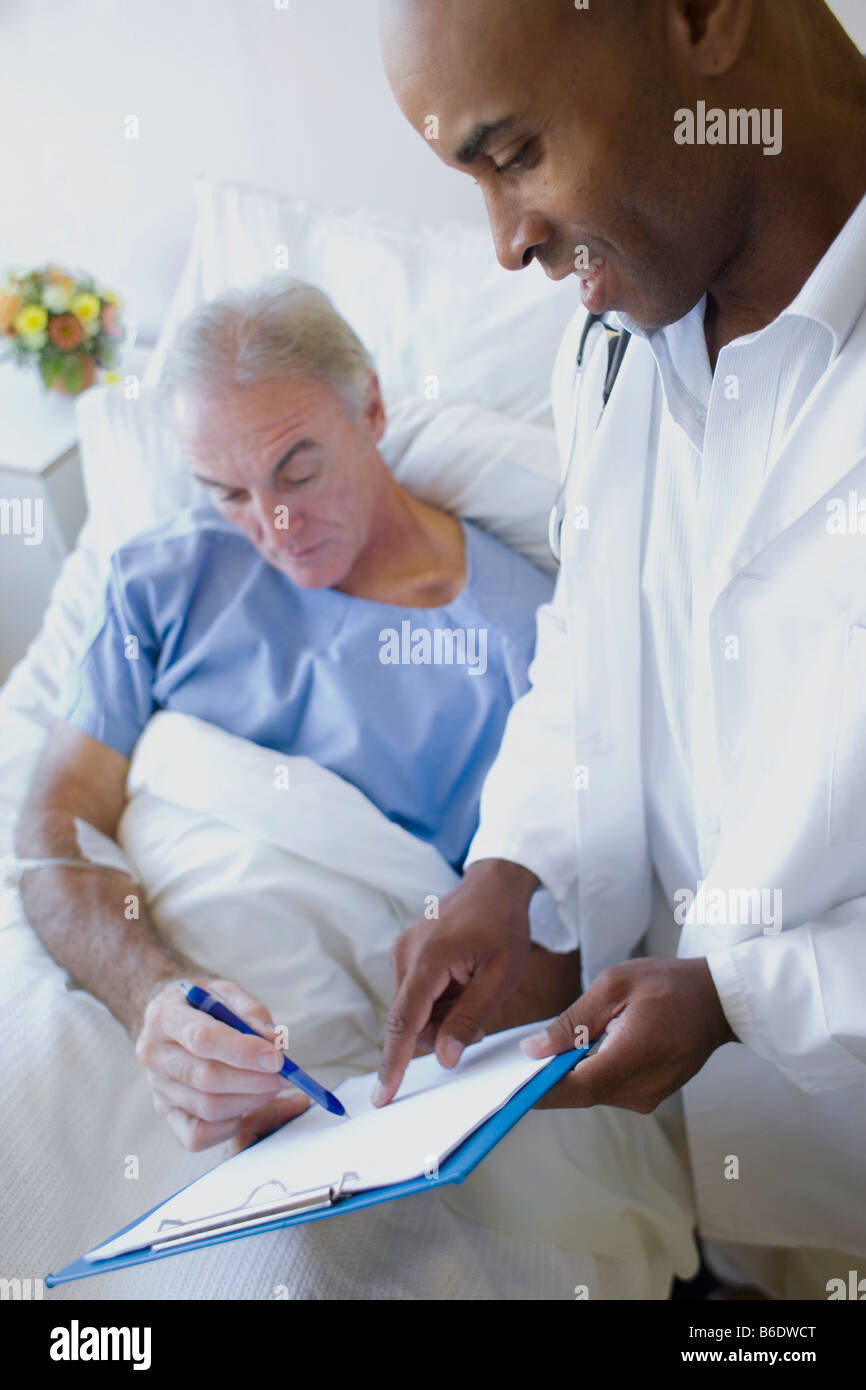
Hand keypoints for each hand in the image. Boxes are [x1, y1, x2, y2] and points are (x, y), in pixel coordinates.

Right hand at [135, 975, 309, 1149]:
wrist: (171, 1017)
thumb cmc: (202, 1003)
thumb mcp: (225, 991)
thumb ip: (250, 1011)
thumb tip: (275, 1042)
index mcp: (164, 1015)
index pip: (202, 1038)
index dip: (243, 1051)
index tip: (277, 1058)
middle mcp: (153, 1053)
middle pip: (205, 1078)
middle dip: (254, 1080)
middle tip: (285, 1076)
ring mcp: (157, 1086)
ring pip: (207, 1107)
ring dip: (249, 1101)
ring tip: (271, 1086)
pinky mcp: (166, 1111)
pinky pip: (196, 1135)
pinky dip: (228, 1128)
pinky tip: (245, 1107)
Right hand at [373, 859, 537, 1106]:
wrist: (495, 885)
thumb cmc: (503, 927)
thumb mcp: (499, 976)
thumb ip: (469, 1017)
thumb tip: (445, 1057)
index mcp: (428, 959)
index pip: (404, 1022)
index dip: (394, 1063)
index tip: (383, 1096)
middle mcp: (405, 955)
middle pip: (409, 1021)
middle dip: (439, 1034)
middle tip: (476, 1027)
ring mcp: (403, 952)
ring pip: (413, 1011)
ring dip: (440, 1019)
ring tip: (473, 997)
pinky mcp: (406, 953)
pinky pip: (415, 995)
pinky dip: (437, 1004)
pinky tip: (461, 988)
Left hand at [521, 957, 737, 1111]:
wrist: (716, 1001)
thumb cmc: (668, 984)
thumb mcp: (614, 986)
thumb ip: (572, 1022)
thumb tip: (534, 1051)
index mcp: (632, 1058)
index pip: (574, 1089)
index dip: (539, 1089)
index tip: (510, 1084)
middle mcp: (640, 1090)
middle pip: (579, 1093)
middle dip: (551, 1075)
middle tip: (530, 1051)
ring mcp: (646, 1098)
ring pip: (591, 1092)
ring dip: (572, 1072)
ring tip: (565, 1042)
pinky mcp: (648, 1096)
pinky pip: (607, 1089)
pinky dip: (591, 1072)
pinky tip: (589, 1049)